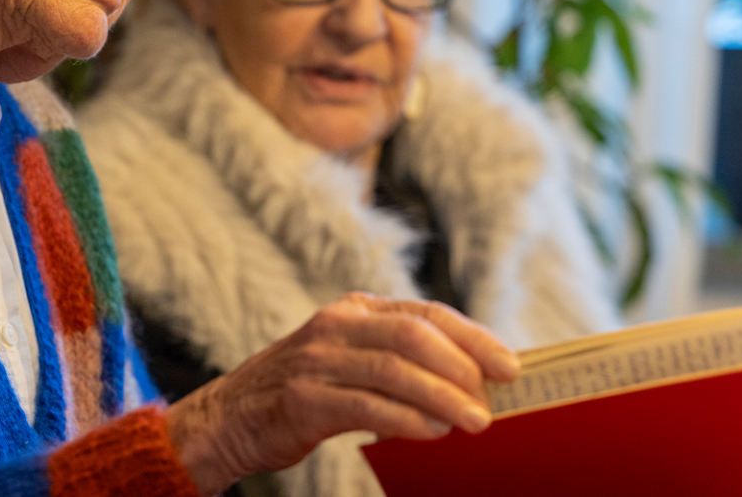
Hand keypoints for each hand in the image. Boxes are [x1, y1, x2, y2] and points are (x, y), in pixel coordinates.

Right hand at [164, 293, 518, 495]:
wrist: (231, 416)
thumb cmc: (306, 392)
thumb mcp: (351, 361)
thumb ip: (400, 362)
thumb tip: (473, 382)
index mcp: (355, 310)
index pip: (426, 314)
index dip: (474, 338)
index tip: (510, 366)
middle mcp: (336, 326)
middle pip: (414, 336)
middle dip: (463, 367)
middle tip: (492, 401)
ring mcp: (316, 360)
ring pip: (394, 370)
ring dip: (442, 397)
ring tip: (473, 422)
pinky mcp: (302, 399)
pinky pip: (366, 406)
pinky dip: (405, 420)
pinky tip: (431, 432)